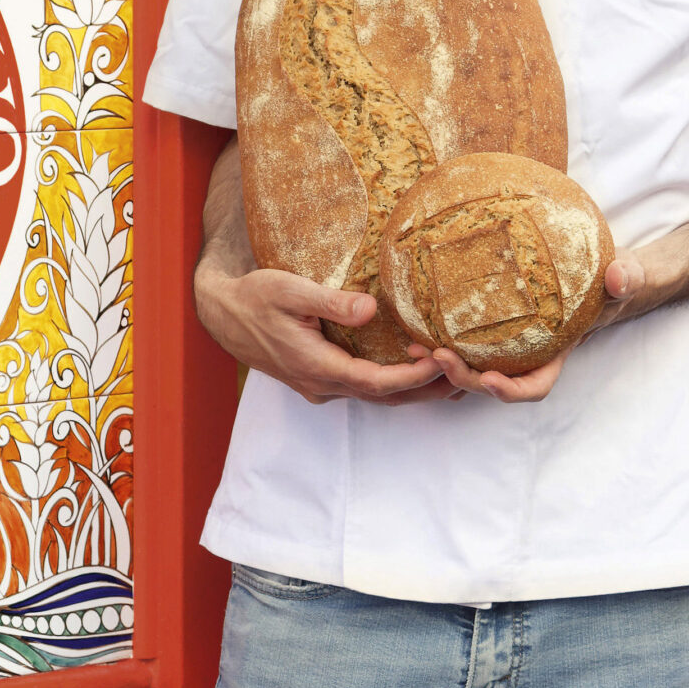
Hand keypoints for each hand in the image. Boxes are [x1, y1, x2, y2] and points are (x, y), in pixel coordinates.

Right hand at [194, 264, 457, 406]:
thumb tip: (370, 308)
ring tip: (453, 375)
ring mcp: (320, 386)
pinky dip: (394, 383)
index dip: (414, 376)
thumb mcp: (288, 289)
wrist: (222, 314)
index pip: (377, 382)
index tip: (443, 359)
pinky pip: (364, 388)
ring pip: (376, 397)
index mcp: (317, 366)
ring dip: (414, 390)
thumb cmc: (254, 297)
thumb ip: (330, 300)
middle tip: (466, 374)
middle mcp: (322, 385)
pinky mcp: (319, 378)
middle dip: (426, 389)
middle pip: (385, 398)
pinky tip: (412, 367)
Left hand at [410, 248, 655, 396]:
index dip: (512, 391)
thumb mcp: (627, 276)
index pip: (536, 387)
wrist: (596, 266)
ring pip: (472, 368)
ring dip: (443, 367)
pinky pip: (463, 343)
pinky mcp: (489, 326)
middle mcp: (528, 356)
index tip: (490, 380)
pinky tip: (414, 330)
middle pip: (493, 382)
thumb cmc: (612, 277)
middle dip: (465, 377)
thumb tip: (619, 279)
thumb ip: (627, 279)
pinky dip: (440, 343)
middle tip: (437, 357)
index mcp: (557, 354)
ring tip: (415, 351)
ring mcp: (507, 344)